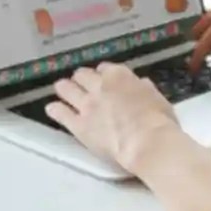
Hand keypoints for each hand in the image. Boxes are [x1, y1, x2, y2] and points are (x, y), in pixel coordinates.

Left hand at [45, 63, 180, 170]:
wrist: (146, 142)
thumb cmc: (159, 121)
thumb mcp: (156, 98)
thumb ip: (143, 89)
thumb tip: (140, 85)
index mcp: (120, 76)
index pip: (105, 68)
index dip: (103, 74)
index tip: (103, 79)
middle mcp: (99, 86)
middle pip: (83, 75)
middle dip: (81, 78)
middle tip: (81, 84)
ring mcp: (86, 105)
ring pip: (67, 89)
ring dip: (64, 88)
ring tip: (62, 89)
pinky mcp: (78, 125)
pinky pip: (60, 113)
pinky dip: (55, 109)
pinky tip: (51, 109)